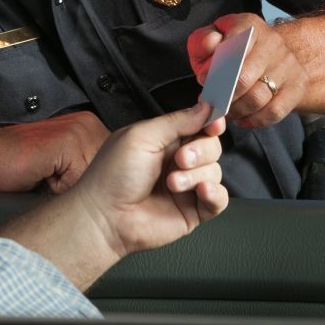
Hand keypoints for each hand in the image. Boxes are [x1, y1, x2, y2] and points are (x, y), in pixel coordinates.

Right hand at [0, 111, 108, 192]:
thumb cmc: (17, 163)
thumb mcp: (62, 164)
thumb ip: (85, 165)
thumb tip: (110, 186)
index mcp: (89, 125)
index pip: (113, 161)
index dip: (97, 179)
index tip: (74, 181)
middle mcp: (88, 123)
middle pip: (109, 169)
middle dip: (88, 182)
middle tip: (56, 178)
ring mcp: (79, 130)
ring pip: (96, 177)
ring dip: (75, 185)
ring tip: (49, 175)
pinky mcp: (68, 142)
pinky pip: (79, 180)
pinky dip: (62, 186)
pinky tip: (44, 174)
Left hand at [70, 101, 228, 257]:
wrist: (104, 217)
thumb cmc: (112, 176)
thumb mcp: (142, 136)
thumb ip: (178, 121)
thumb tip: (206, 107)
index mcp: (165, 141)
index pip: (199, 126)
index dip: (210, 123)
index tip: (215, 123)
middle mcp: (177, 162)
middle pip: (211, 147)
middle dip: (201, 151)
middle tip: (180, 159)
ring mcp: (187, 187)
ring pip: (215, 172)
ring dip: (197, 175)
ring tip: (172, 183)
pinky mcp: (193, 211)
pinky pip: (220, 200)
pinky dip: (215, 194)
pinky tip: (202, 191)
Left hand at [188, 13, 303, 129]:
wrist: (269, 56)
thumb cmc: (232, 51)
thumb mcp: (212, 41)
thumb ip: (203, 41)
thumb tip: (211, 45)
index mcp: (249, 26)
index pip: (232, 47)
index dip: (213, 68)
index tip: (203, 79)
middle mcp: (272, 42)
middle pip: (243, 78)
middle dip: (222, 96)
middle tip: (213, 102)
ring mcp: (288, 64)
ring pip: (258, 98)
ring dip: (236, 110)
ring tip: (226, 111)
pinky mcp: (298, 85)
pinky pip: (275, 111)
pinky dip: (255, 120)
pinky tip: (243, 118)